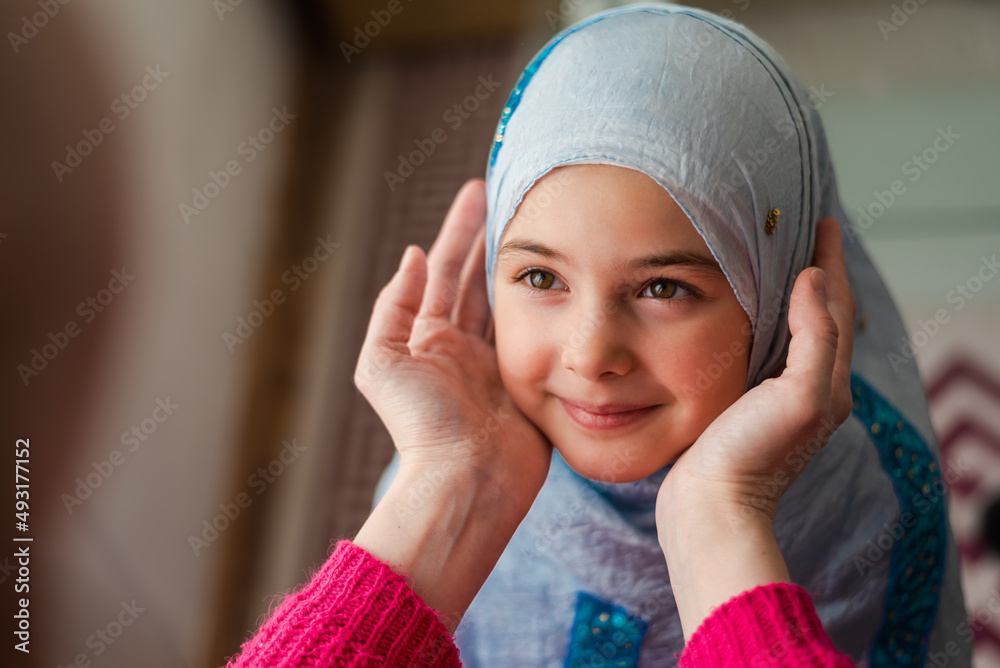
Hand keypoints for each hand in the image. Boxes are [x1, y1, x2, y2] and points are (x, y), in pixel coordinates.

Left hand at [353, 178, 551, 512]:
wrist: (468, 480)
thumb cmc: (422, 426)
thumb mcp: (384, 364)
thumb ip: (395, 308)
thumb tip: (414, 256)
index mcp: (429, 337)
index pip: (447, 269)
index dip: (460, 229)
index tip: (478, 192)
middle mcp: (464, 344)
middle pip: (482, 277)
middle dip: (495, 236)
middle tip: (515, 196)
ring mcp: (499, 361)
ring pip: (513, 299)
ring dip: (523, 263)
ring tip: (540, 224)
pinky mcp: (530, 379)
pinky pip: (541, 332)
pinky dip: (549, 303)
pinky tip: (564, 276)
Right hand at [655, 217, 855, 639]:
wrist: (710, 510)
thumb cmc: (750, 457)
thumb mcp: (796, 397)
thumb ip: (813, 338)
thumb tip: (812, 280)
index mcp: (828, 382)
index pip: (837, 307)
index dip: (831, 262)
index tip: (822, 223)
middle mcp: (811, 389)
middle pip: (822, 316)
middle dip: (817, 274)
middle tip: (799, 235)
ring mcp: (779, 399)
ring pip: (795, 332)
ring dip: (791, 295)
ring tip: (773, 264)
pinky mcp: (749, 408)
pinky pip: (767, 350)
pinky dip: (765, 321)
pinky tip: (743, 316)